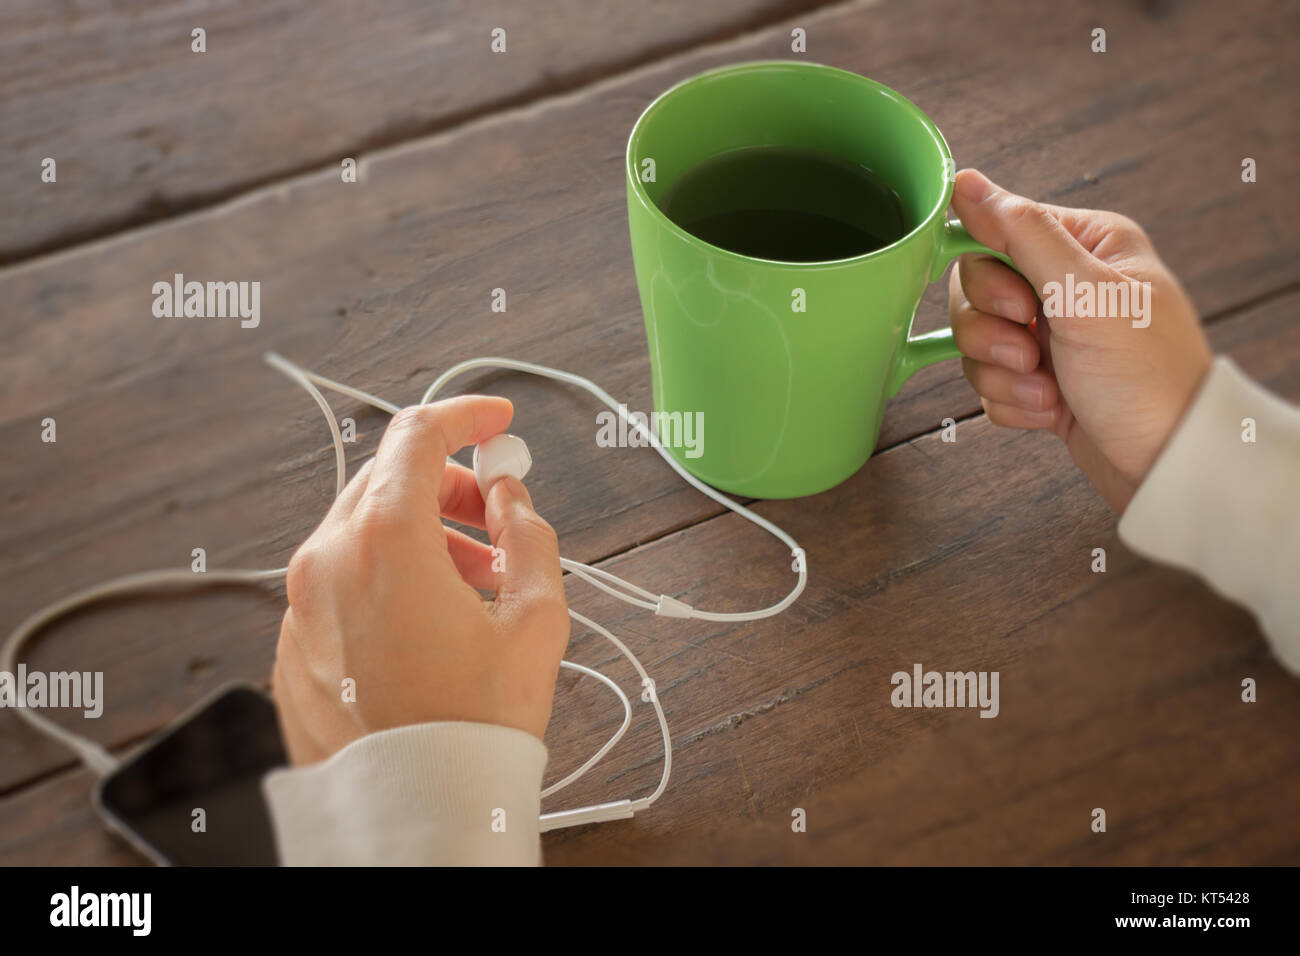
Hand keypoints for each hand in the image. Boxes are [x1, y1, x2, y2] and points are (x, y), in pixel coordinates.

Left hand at [271, 397, 569, 764]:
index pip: (417, 435)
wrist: (417, 811)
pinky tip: (429, 620)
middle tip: (495, 515)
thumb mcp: (535, 619)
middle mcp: (326, 560)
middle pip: (386, 480)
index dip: (464, 415)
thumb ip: (528, 535)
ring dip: (419, 534)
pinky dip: (384, 575)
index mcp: (384, 539)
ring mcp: (299, 606)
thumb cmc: (475, 722)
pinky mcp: (293, 646)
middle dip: (447, 484)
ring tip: (474, 581)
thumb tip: (510, 498)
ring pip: (360, 531)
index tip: (494, 421)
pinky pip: (338, 582)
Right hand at [948, 169, 1212, 510]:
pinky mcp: (1036, 378)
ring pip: (975, 340)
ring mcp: (1048, 333)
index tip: (1018, 305)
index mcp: (1084, 244)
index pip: (994, 232)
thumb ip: (1023, 234)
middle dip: (992, 333)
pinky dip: (1011, 402)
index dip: (990, 275)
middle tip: (1032, 353)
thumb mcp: (1087, 295)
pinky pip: (987, 382)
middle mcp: (1064, 283)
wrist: (1167, 463)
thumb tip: (967, 182)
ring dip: (1002, 374)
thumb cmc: (1148, 376)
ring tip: (1048, 391)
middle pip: (973, 289)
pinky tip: (1051, 412)